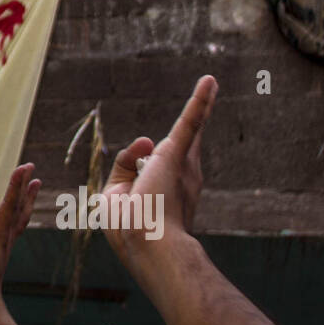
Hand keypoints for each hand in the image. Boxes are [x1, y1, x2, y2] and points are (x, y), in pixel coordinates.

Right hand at [0, 163, 39, 311]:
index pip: (8, 204)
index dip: (15, 185)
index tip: (22, 168)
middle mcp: (7, 235)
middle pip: (19, 205)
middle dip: (25, 185)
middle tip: (31, 166)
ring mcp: (7, 241)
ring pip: (21, 214)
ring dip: (28, 196)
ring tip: (35, 182)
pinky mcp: (4, 246)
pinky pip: (17, 222)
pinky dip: (22, 210)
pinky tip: (21, 208)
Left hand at [102, 75, 216, 268]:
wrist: (146, 243)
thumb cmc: (130, 230)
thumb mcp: (114, 196)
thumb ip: (125, 165)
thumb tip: (147, 139)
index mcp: (164, 192)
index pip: (153, 164)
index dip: (139, 157)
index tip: (141, 152)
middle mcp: (181, 178)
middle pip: (182, 145)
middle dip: (192, 125)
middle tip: (206, 99)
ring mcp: (180, 164)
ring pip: (191, 128)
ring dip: (201, 105)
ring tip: (209, 82)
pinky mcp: (175, 153)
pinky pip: (190, 121)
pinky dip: (199, 101)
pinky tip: (208, 81)